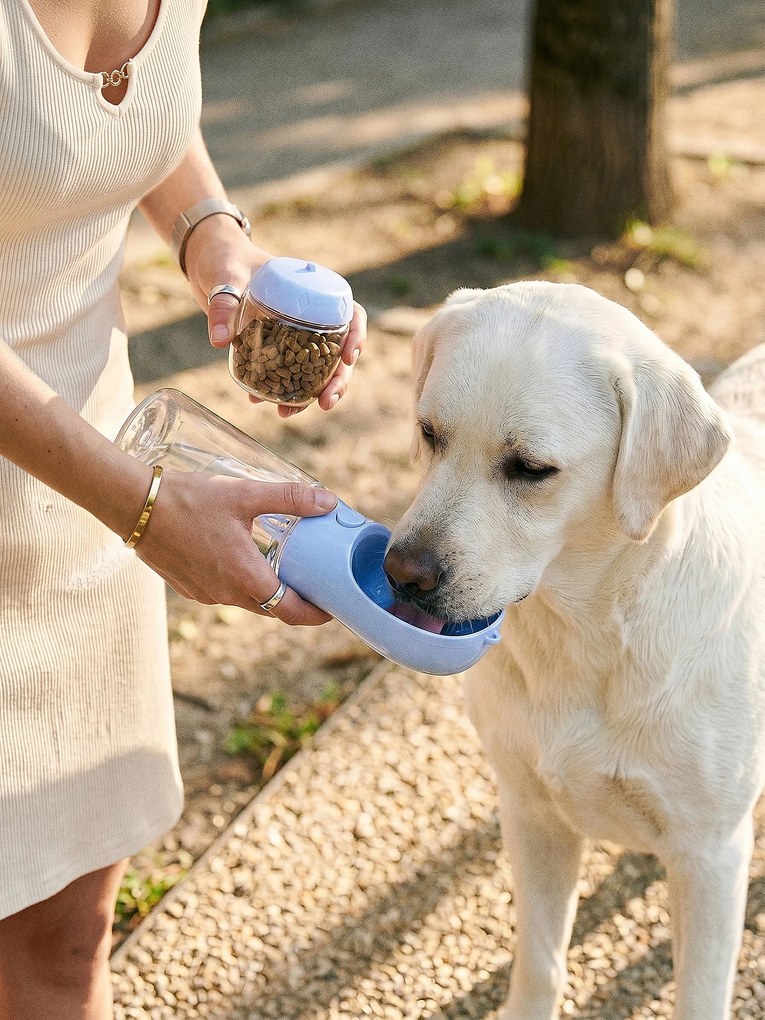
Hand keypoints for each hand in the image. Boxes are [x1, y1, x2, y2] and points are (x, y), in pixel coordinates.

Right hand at [134, 471, 337, 625]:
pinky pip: (224, 592)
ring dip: (268, 589)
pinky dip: (242, 582)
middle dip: (296, 601)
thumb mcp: (244, 494)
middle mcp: (225, 594)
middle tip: (316, 583)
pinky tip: (246, 558)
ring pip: (247, 601)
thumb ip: (289, 498)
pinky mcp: (188, 586)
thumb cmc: (187, 500)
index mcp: (244, 578)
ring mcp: (204, 593)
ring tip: (286, 566)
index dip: (317, 614)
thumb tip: (327, 501)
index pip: (291, 612)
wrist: (132, 505)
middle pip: (272, 609)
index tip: (334, 608)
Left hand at [183, 215, 366, 416]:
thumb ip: (223, 303)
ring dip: (306, 394)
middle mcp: (310, 315)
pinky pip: (283, 372)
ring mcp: (293, 333)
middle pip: (335, 351)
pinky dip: (274, 388)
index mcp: (314, 290)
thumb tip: (221, 340)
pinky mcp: (273, 346)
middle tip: (325, 403)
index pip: (350, 313)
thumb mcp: (226, 275)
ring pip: (313, 368)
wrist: (206, 264)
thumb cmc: (224, 258)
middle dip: (335, 381)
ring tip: (287, 414)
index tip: (349, 358)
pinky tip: (259, 401)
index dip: (356, 336)